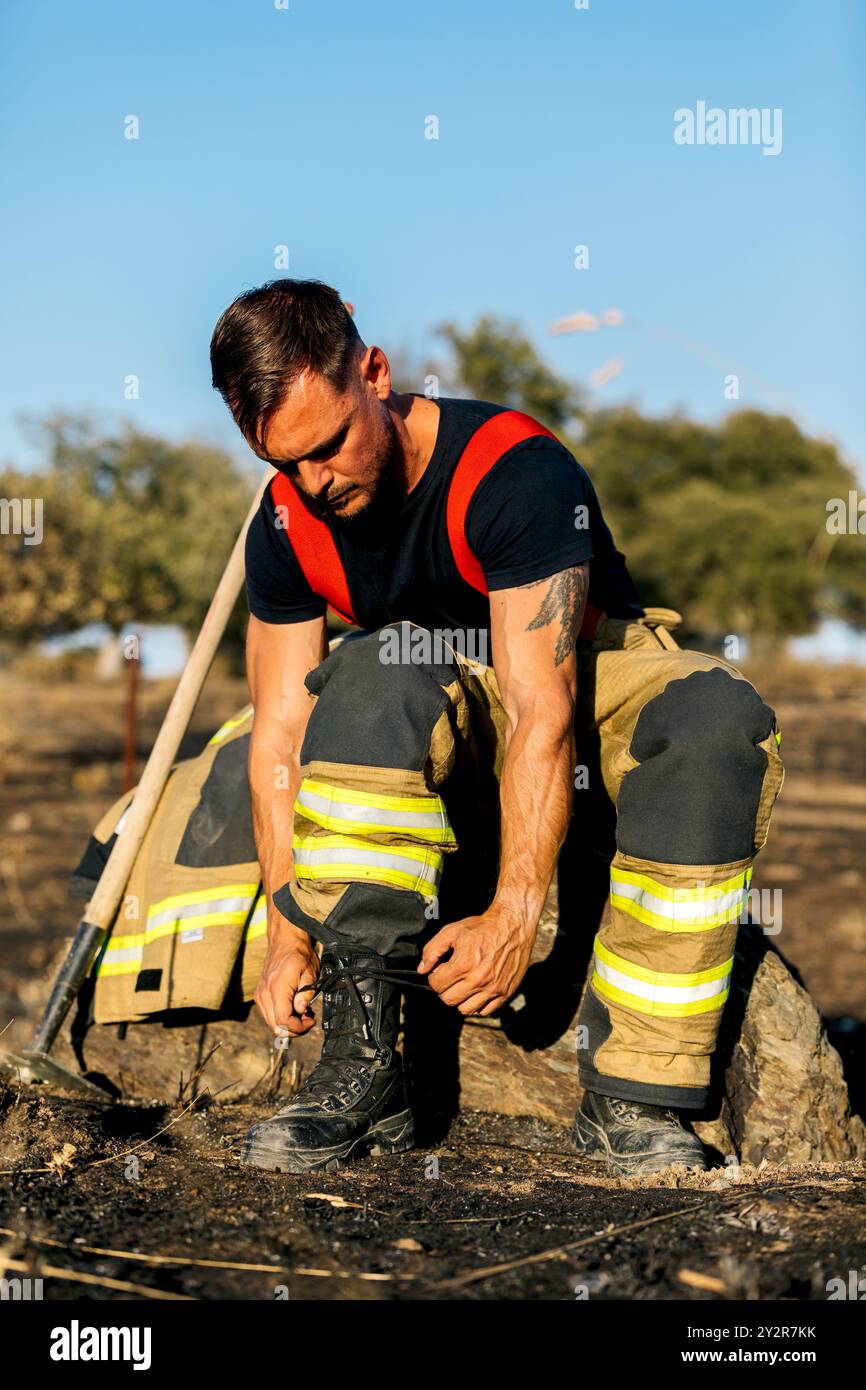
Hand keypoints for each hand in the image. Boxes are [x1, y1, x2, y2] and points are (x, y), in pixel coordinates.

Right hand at [255, 913, 319, 1039]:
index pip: (283, 1020)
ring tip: (303, 1012)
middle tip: (309, 1018)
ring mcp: (260, 995)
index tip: (311, 1020)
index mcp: (277, 987)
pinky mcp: (259, 995)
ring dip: (288, 1024)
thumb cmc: (299, 954)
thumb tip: (300, 1010)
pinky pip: (269, 1015)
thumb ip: (306, 992)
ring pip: (271, 1023)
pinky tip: (293, 1008)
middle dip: (294, 1028)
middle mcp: (264, 993)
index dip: (298, 1027)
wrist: (284, 940)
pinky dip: (281, 1017)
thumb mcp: (310, 972)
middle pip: (276, 1027)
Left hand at [417, 906, 535, 1015]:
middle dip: (445, 989)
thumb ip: (432, 950)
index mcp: (462, 965)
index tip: (440, 971)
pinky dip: (479, 1004)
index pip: (436, 985)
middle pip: (449, 1000)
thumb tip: (423, 969)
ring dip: (461, 999)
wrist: (512, 925)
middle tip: (450, 978)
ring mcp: (493, 988)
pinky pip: (486, 1011)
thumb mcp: (452, 931)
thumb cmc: (482, 927)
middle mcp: (478, 980)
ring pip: (466, 1009)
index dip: (434, 977)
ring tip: (463, 985)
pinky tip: (478, 990)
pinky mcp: (506, 991)